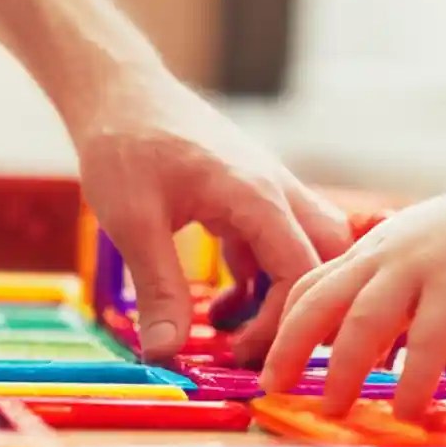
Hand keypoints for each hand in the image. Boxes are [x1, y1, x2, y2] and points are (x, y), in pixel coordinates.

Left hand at [70, 73, 352, 362]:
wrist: (117, 90)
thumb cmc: (124, 144)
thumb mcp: (133, 223)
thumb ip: (158, 290)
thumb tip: (166, 356)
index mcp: (257, 196)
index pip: (301, 273)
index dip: (277, 326)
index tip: (236, 356)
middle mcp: (277, 191)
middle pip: (328, 258)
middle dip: (303, 312)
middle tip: (257, 352)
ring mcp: (269, 191)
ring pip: (310, 251)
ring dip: (283, 296)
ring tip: (235, 332)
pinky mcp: (251, 196)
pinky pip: (278, 244)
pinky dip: (262, 280)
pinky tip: (223, 304)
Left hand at [260, 182, 445, 418]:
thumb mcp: (421, 265)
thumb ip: (398, 309)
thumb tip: (382, 364)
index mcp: (369, 253)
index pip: (309, 287)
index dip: (284, 329)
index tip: (270, 368)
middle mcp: (383, 256)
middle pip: (319, 302)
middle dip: (290, 349)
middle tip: (275, 391)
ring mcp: (419, 266)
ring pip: (364, 321)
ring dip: (343, 371)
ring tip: (333, 411)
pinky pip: (429, 337)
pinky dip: (413, 378)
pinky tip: (408, 409)